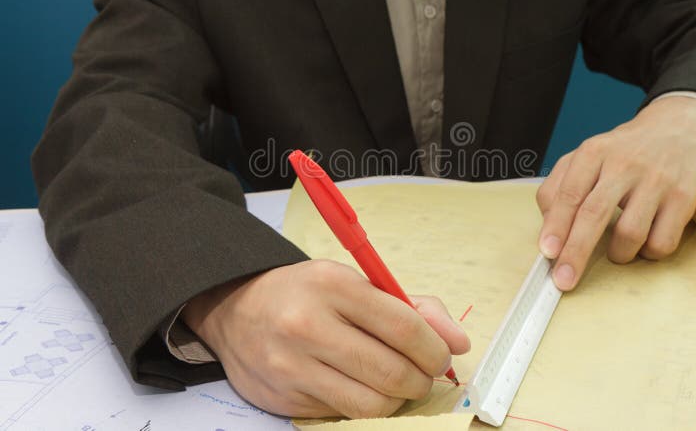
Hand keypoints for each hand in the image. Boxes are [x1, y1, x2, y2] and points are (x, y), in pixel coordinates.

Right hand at [181, 259, 469, 417]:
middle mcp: (308, 325)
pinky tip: (357, 385)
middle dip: (421, 380)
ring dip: (396, 400)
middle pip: (392, 374)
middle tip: (421, 373)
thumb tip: (458, 342)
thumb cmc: (306, 292)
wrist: (236, 309)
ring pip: (372, 405)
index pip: (404, 328)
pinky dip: (362, 406)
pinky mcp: (284, 399)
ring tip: (393, 382)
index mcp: (332, 285)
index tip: (441, 354)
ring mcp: (292, 366)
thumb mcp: (356, 281)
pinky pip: (343, 415)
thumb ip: (412, 306)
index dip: (434, 349)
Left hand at [536, 96, 695, 290]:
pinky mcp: (684, 197)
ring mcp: (656, 180)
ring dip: (619, 254)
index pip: (569, 194)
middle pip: (594, 214)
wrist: (675, 130)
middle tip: (565, 280)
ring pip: (630, 232)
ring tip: (617, 252)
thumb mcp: (583, 158)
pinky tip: (643, 244)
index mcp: (593, 153)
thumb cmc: (621, 153)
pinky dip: (649, 253)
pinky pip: (663, 241)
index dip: (556, 226)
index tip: (548, 252)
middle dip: (576, 252)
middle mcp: (624, 164)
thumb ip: (557, 188)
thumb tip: (548, 227)